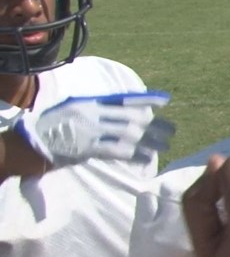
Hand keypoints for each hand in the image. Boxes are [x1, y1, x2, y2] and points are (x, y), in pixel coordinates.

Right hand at [14, 91, 173, 165]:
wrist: (32, 142)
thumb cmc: (56, 126)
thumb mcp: (76, 108)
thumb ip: (99, 110)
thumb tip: (126, 114)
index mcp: (92, 102)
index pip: (125, 98)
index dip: (146, 98)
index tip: (165, 100)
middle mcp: (93, 113)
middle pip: (132, 117)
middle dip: (154, 125)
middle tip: (171, 131)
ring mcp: (90, 131)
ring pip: (128, 134)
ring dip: (149, 141)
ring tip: (165, 146)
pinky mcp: (86, 148)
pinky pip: (116, 150)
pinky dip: (134, 154)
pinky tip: (147, 158)